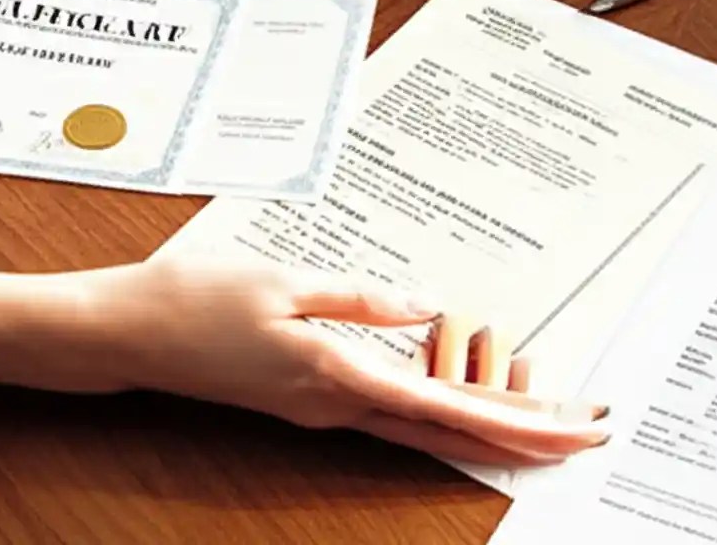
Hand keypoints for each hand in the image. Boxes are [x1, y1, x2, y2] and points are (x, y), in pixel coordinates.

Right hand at [76, 256, 611, 465]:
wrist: (131, 334)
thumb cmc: (197, 300)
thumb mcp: (283, 280)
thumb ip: (360, 298)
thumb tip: (426, 307)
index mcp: (339, 374)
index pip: (448, 409)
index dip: (516, 422)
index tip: (570, 429)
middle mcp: (339, 404)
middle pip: (449, 431)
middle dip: (522, 436)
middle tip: (585, 435)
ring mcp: (324, 407)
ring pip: (425, 426)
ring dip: (488, 426)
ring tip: (543, 421)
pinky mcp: (310, 397)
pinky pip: (393, 413)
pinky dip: (440, 414)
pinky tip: (462, 402)